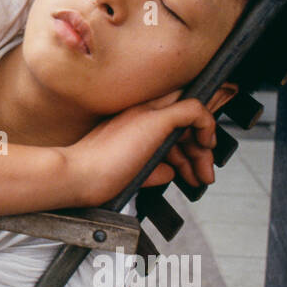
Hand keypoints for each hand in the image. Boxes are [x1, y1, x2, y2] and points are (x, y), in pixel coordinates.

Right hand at [63, 91, 216, 206]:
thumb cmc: (95, 176)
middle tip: (205, 172)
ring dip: (203, 147)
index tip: (199, 150)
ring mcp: (147, 111)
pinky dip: (207, 127)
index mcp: (131, 120)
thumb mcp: (132, 172)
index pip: (168, 115)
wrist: (79, 175)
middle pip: (183, 114)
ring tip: (205, 174)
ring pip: (192, 114)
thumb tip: (170, 173)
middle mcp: (140, 110)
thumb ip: (153, 169)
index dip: (187, 133)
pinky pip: (195, 110)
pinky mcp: (155, 118)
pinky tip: (205, 148)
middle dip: (199, 145)